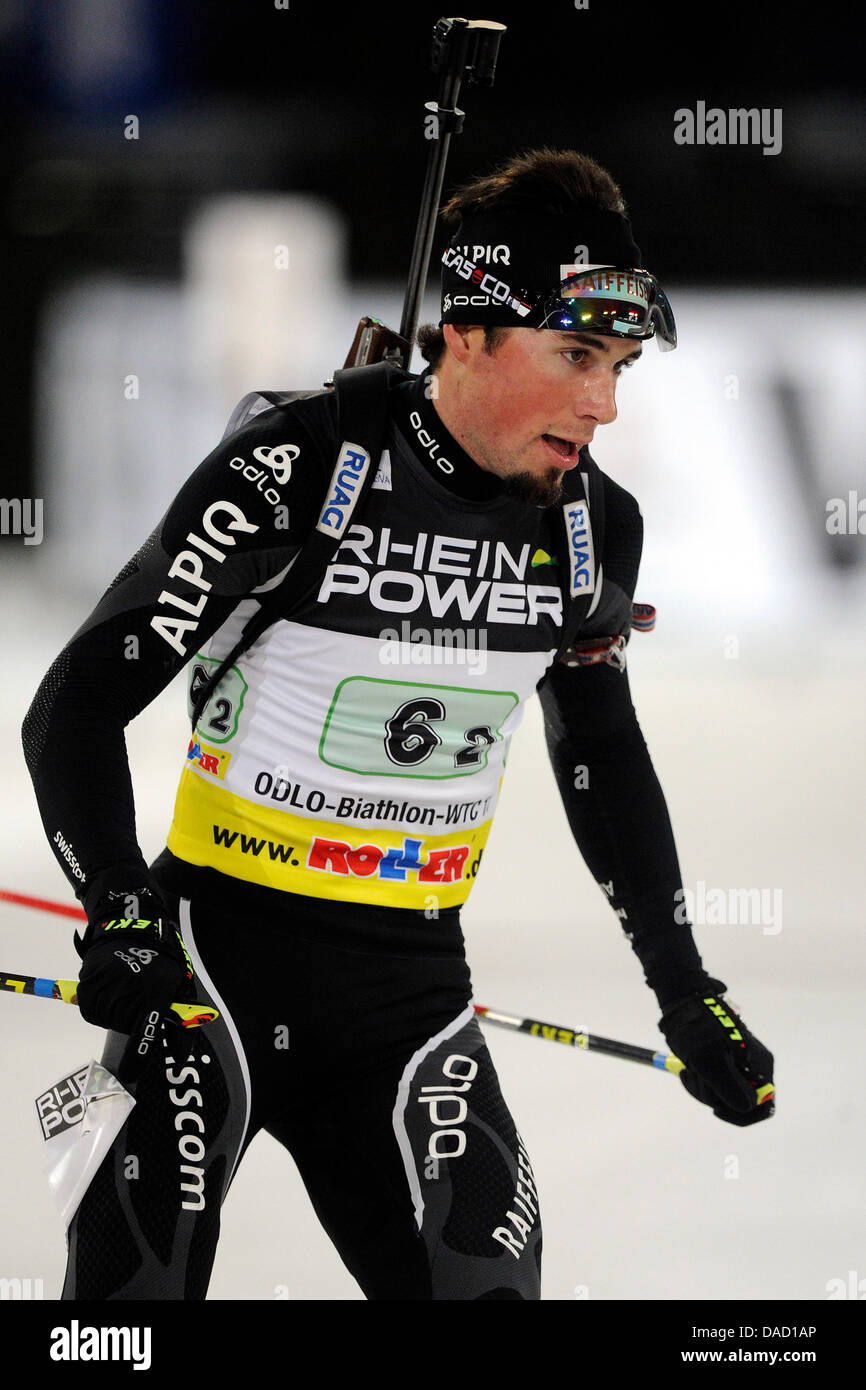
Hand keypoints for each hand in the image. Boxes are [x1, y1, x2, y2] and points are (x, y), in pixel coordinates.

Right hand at [76, 890, 194, 1084]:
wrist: (132, 928)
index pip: (145, 1033)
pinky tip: (111, 989)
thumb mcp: (178, 988)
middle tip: (138, 997)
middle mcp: (129, 992)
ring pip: (108, 1020)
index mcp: (155, 994)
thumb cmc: (161, 962)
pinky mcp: (88, 985)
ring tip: (125, 989)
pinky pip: (92, 1012)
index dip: (137, 1057)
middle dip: (132, 1021)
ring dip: (116, 1013)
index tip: (129, 1074)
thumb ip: (180, 1024)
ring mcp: (106, 988)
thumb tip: (179, 1056)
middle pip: (125, 1028)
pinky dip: (101, 1006)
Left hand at [660, 985, 774, 1125]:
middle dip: (715, 1098)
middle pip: (741, 1102)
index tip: (716, 1110)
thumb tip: (746, 1109)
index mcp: (760, 1066)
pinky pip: (717, 1084)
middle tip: (694, 1079)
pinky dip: (702, 1083)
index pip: (764, 1106)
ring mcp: (740, 1064)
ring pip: (725, 1094)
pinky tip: (689, 1071)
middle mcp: (755, 1067)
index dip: (742, 1115)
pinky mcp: (726, 1061)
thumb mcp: (709, 1060)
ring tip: (689, 1070)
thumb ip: (729, 1087)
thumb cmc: (697, 1029)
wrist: (684, 1001)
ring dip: (704, 1089)